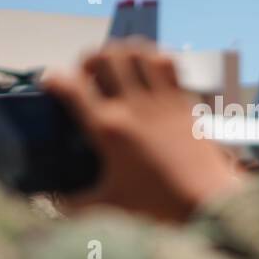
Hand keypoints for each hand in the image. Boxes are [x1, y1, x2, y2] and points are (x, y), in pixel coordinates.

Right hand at [42, 41, 242, 222]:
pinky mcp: (183, 99)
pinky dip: (152, 58)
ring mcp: (161, 99)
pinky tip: (147, 74)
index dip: (53, 77)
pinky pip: (166, 61)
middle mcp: (133, 105)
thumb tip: (53, 198)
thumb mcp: (106, 206)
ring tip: (116, 71)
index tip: (50, 83)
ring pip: (135, 50)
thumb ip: (72, 203)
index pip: (72, 86)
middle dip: (88, 60)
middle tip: (87, 79)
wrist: (207, 203)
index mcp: (108, 129)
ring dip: (120, 54)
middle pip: (104, 55)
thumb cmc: (158, 207)